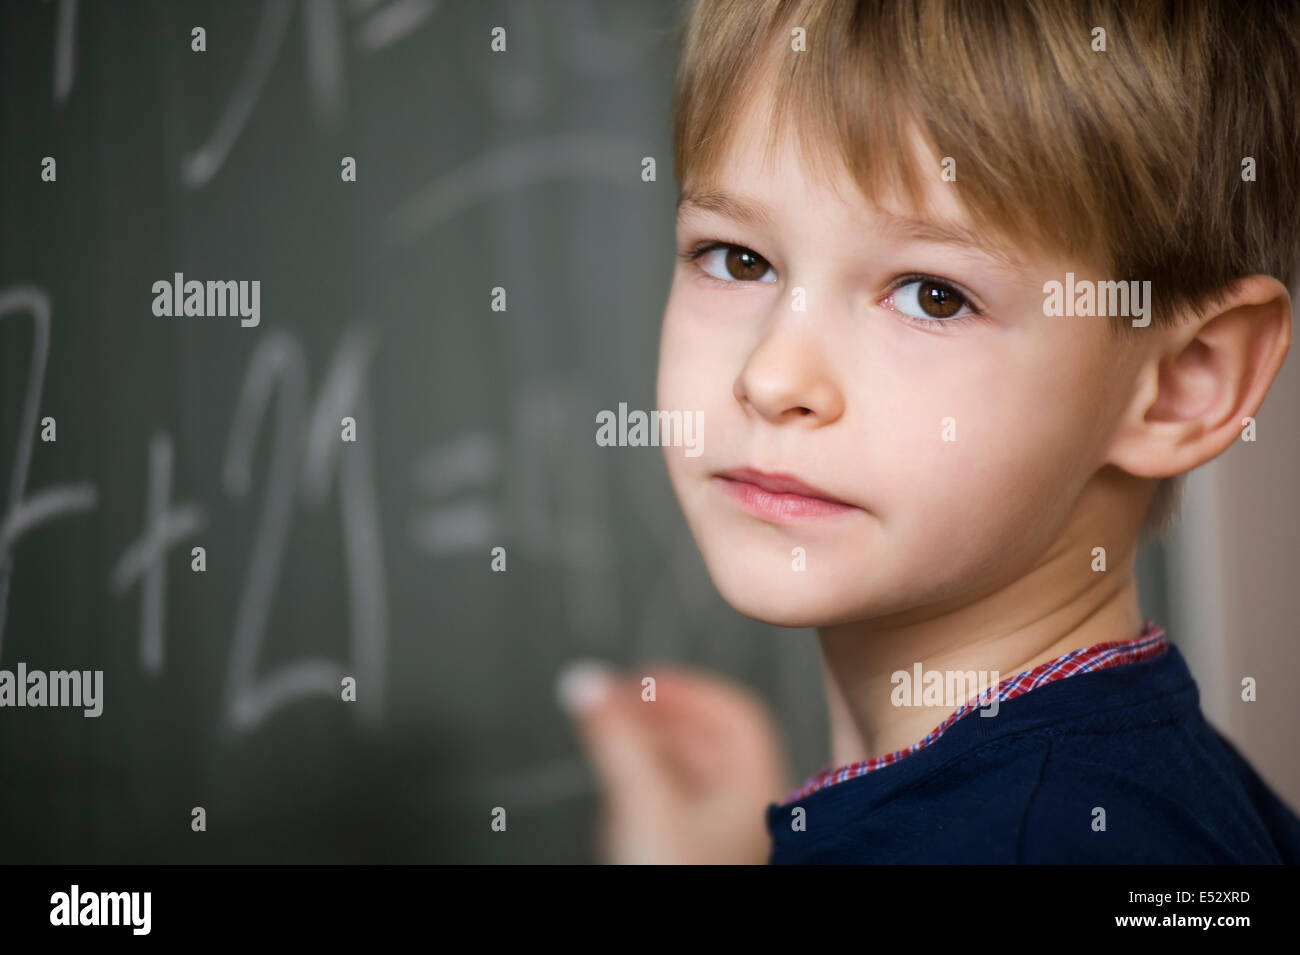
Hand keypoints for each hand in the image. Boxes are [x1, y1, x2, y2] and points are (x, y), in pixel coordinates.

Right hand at [558, 661, 790, 864]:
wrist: (684, 941)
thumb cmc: (678, 882)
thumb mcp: (642, 801)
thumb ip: (616, 738)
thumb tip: (588, 681)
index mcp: (754, 788)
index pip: (733, 713)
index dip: (685, 689)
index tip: (641, 679)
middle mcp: (744, 813)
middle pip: (706, 743)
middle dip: (656, 718)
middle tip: (614, 703)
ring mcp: (719, 842)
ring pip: (687, 779)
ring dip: (646, 754)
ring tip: (609, 743)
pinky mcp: (690, 862)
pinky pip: (672, 813)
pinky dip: (642, 793)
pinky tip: (618, 801)